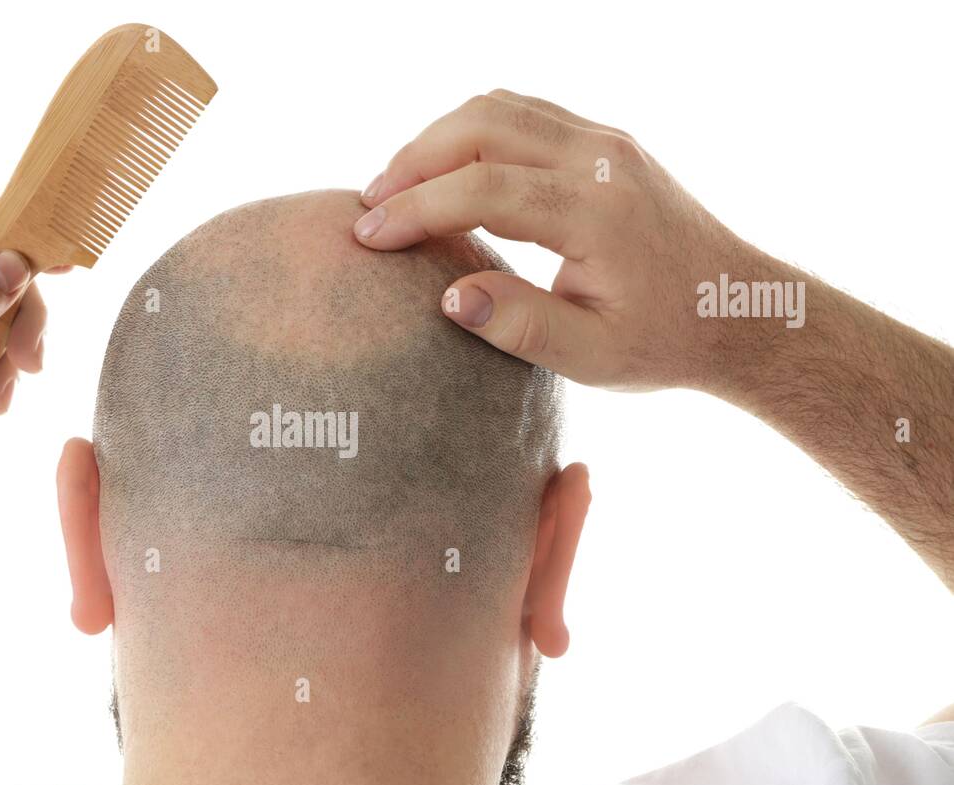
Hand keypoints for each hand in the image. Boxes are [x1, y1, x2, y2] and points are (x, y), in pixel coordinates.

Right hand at [353, 90, 781, 391]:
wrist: (738, 311)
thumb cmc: (665, 341)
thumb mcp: (593, 357)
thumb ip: (521, 327)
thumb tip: (451, 296)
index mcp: (597, 212)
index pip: (482, 187)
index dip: (414, 208)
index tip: (368, 235)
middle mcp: (602, 159)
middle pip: (481, 123)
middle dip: (413, 159)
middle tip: (370, 203)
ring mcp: (606, 141)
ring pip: (500, 106)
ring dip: (439, 139)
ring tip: (398, 186)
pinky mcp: (606, 141)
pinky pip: (523, 113)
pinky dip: (472, 133)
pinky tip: (446, 173)